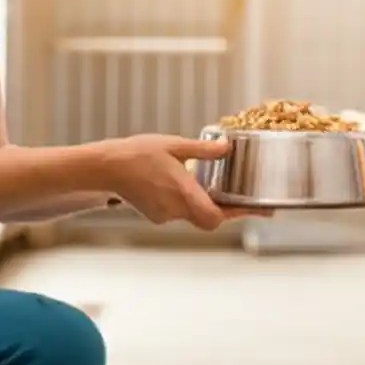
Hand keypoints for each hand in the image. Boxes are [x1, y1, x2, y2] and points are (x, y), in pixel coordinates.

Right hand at [95, 134, 271, 229]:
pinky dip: (185, 202)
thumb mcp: (174, 145)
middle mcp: (175, 209)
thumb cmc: (137, 154)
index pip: (218, 216)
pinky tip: (180, 184)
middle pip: (210, 219)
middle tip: (240, 198)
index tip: (259, 211)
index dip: (240, 214)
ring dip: (202, 203)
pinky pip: (178, 212)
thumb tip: (227, 147)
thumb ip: (203, 150)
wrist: (105, 168)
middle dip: (224, 208)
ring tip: (205, 183)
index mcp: (184, 192)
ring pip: (193, 215)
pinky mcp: (155, 216)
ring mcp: (164, 215)